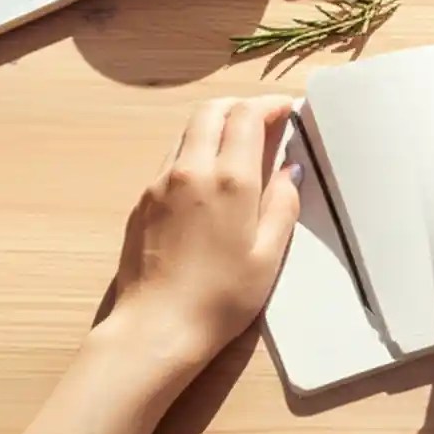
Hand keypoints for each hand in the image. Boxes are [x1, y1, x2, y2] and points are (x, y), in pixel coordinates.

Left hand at [112, 96, 302, 360]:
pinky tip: (208, 175)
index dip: (269, 105)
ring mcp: (161, 182)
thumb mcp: (268, 256)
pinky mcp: (143, 199)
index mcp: (230, 180)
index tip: (286, 110)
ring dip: (215, 124)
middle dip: (240, 106)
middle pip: (212, 110)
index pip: (247, 116)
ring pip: (188, 129)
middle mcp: (192, 169)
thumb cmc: (221, 298)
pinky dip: (195, 148)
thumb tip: (289, 169)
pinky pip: (172, 157)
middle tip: (263, 119)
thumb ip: (282, 205)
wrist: (156, 328)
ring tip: (237, 143)